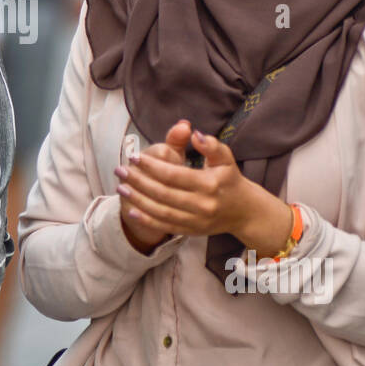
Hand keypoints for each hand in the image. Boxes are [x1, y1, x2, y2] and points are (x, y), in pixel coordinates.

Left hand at [114, 119, 293, 258]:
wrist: (244, 212)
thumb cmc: (230, 179)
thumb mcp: (225, 158)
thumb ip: (211, 145)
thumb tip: (194, 133)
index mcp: (209, 184)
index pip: (173, 175)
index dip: (151, 166)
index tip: (134, 157)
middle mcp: (202, 205)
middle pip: (163, 193)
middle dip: (138, 181)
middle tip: (120, 170)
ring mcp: (196, 221)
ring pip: (161, 211)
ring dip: (138, 200)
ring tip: (121, 188)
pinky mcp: (191, 231)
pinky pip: (165, 226)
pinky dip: (147, 220)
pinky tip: (132, 210)